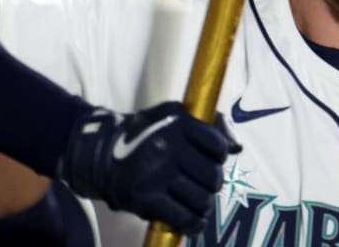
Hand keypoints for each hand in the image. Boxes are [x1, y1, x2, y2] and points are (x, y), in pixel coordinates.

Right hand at [59, 101, 240, 234]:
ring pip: (202, 200)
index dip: (218, 156)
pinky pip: (185, 219)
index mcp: (177, 123)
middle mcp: (167, 147)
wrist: (101, 154)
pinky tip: (193, 221)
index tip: (209, 159)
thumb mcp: (173, 115)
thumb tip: (237, 147)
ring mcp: (156, 174)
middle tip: (202, 183)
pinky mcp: (146, 199)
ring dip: (204, 205)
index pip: (217, 146)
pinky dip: (194, 224)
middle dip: (212, 183)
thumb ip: (210, 124)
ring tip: (196, 201)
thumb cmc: (145, 134)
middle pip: (212, 177)